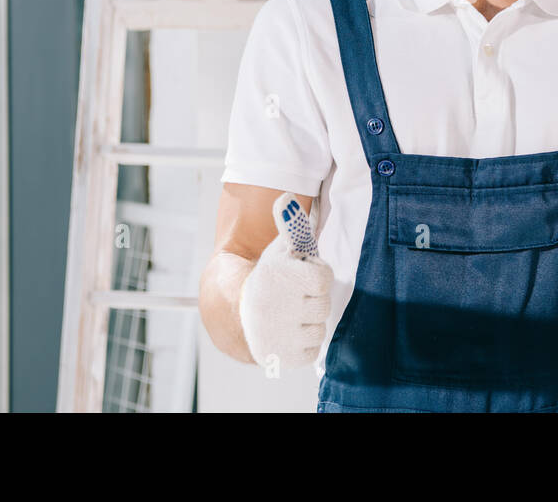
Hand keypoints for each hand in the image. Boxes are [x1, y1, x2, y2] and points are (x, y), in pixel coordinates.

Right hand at [238, 193, 331, 367]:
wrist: (234, 311)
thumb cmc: (267, 277)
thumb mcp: (277, 250)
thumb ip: (289, 225)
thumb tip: (286, 198)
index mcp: (277, 277)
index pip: (323, 279)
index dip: (315, 276)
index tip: (301, 276)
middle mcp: (277, 308)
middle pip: (322, 305)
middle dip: (312, 299)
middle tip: (294, 297)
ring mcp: (279, 336)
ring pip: (318, 329)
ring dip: (309, 322)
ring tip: (290, 315)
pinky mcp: (283, 358)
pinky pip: (312, 351)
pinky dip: (304, 343)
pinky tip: (289, 332)